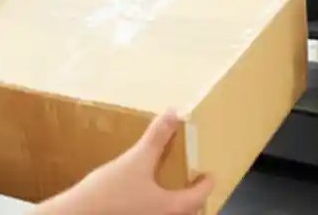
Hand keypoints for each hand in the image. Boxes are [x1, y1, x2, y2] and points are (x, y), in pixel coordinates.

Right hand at [35, 110, 214, 214]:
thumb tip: (175, 113)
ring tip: (166, 187)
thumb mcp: (135, 160)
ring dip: (172, 204)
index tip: (209, 174)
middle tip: (189, 180)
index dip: (207, 183)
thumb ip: (157, 138)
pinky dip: (154, 208)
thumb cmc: (109, 193)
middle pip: (189, 211)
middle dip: (192, 197)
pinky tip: (140, 197)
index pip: (200, 196)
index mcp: (173, 208)